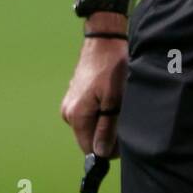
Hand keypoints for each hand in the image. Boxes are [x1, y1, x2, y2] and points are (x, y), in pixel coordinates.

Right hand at [60, 37, 128, 158]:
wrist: (104, 39)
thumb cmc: (112, 67)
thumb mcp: (115, 99)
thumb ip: (107, 128)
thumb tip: (100, 153)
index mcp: (76, 116)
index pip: (90, 149)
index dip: (108, 148)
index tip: (124, 137)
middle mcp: (68, 113)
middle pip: (89, 137)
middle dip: (107, 134)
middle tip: (124, 117)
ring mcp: (70, 103)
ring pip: (90, 125)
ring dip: (105, 122)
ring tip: (118, 105)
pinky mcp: (74, 96)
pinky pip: (88, 113)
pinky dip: (101, 112)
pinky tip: (111, 98)